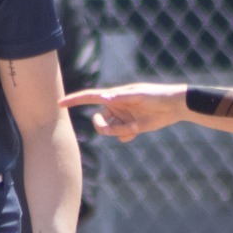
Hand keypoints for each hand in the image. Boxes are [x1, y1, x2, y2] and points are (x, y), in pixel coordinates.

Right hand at [59, 84, 186, 142]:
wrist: (173, 106)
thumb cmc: (156, 95)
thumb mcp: (139, 95)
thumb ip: (122, 98)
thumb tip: (104, 98)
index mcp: (113, 96)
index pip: (89, 98)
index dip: (74, 100)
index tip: (59, 104)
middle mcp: (115, 107)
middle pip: (98, 121)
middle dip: (102, 127)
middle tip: (109, 130)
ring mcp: (122, 118)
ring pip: (110, 131)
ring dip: (120, 131)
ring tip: (135, 126)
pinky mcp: (130, 127)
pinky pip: (121, 137)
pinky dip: (127, 135)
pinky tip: (138, 129)